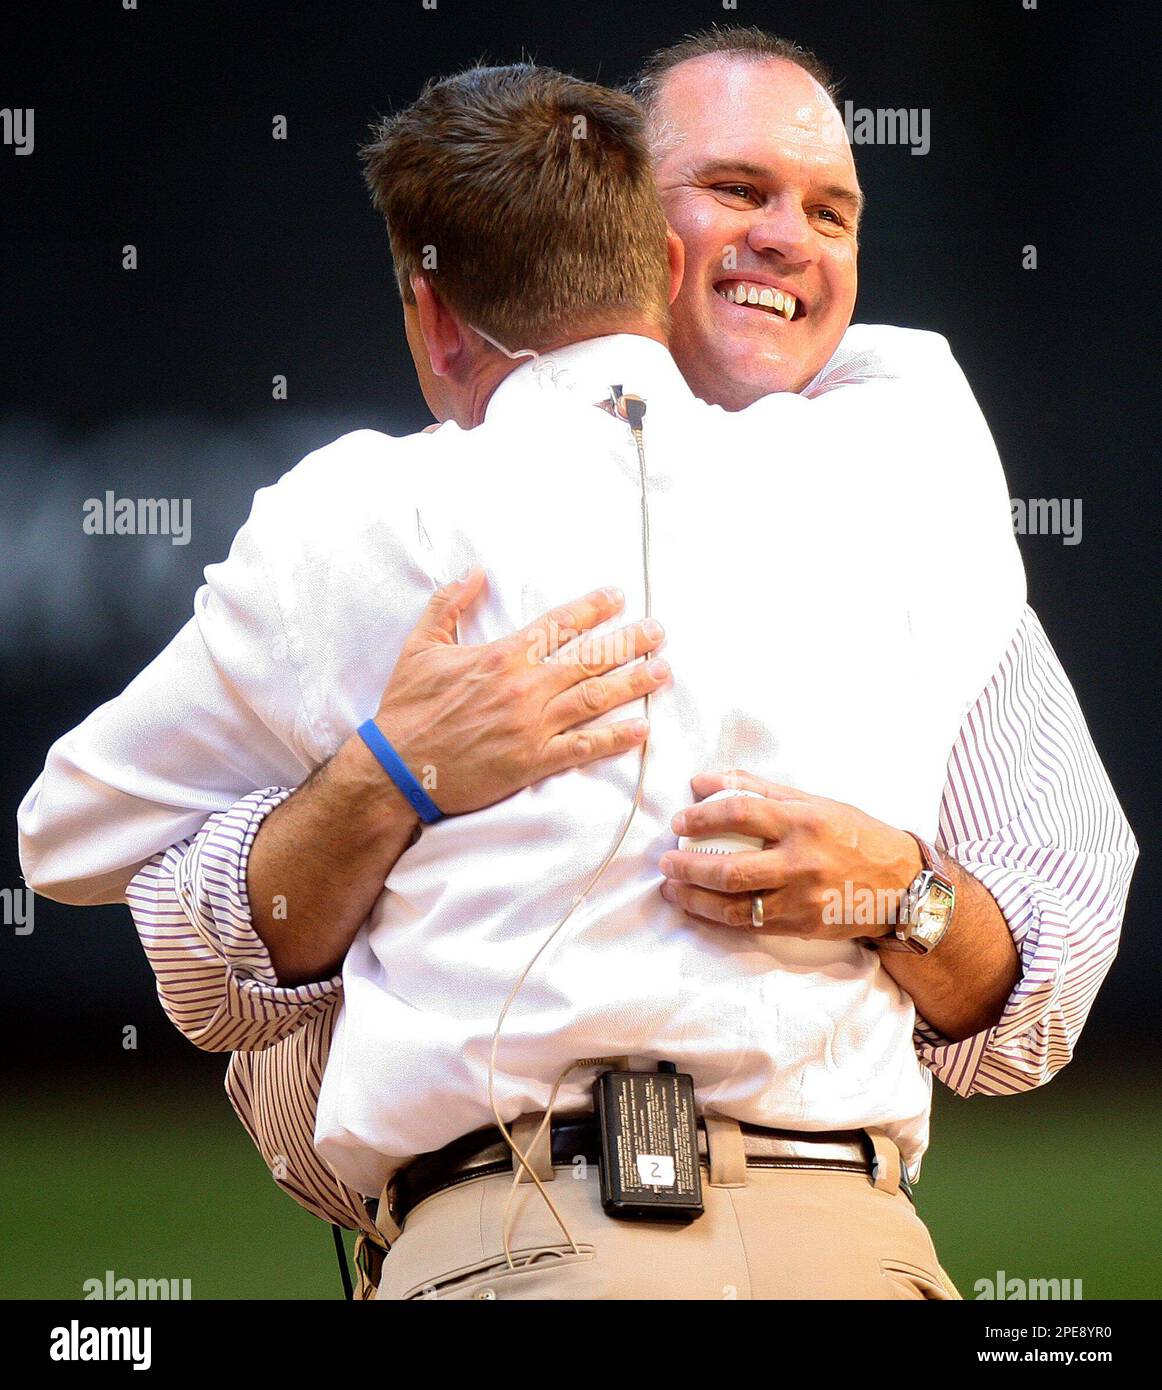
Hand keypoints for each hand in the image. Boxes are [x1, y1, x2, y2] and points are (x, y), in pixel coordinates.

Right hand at [367, 570, 669, 815]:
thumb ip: (449, 604)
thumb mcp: (420, 646)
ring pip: (594, 698)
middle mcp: (524, 687)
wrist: (397, 768)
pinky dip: (615, 738)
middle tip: (658, 631)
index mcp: (501, 656)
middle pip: (588, 658)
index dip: (592, 608)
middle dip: (628, 641)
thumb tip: (473, 571)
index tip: (619, 597)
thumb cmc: (407, 708)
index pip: (558, 624)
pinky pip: (583, 747)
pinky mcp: (532, 761)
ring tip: (662, 670)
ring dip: (632, 682)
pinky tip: (642, 729)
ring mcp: (531, 725)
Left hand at [657, 769, 921, 939]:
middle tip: (665, 861)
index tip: (679, 821)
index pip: (740, 813)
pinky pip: (750, 924)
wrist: (902, 886)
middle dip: (688, 867)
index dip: (702, 817)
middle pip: (730, 868)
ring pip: (734, 905)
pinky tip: (700, 908)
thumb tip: (704, 780)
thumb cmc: (853, 835)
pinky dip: (718, 917)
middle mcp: (801, 861)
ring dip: (694, 898)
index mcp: (803, 821)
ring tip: (672, 889)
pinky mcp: (802, 926)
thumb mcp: (813, 802)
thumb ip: (757, 790)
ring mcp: (801, 898)